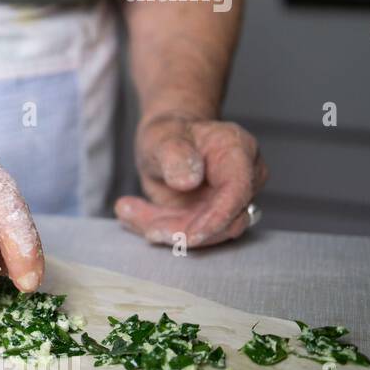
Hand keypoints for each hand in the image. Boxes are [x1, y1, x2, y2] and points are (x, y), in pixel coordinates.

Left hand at [115, 114, 268, 247]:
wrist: (166, 143)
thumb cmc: (170, 134)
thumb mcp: (163, 137)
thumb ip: (175, 154)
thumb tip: (188, 180)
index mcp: (239, 152)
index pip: (237, 193)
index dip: (215, 219)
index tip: (186, 235)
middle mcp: (243, 180)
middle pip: (225, 221)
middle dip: (182, 229)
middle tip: (145, 226)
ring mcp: (229, 202)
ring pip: (204, 233)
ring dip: (164, 229)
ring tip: (126, 210)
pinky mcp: (211, 219)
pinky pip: (186, 233)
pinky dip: (157, 226)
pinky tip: (130, 213)